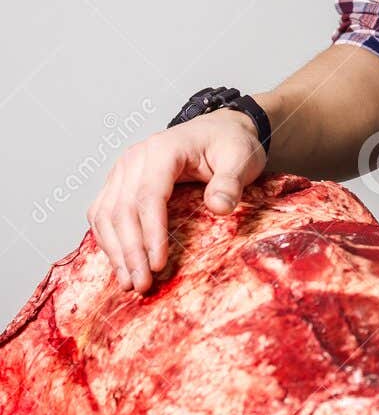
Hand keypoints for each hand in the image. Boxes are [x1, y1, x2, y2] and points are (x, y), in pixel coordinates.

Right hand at [86, 110, 268, 297]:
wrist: (220, 129)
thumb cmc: (229, 144)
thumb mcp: (240, 158)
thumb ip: (230, 182)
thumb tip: (219, 208)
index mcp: (163, 150)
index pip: (148, 196)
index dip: (151, 233)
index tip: (159, 264)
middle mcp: (134, 158)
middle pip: (122, 210)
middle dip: (130, 252)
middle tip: (142, 285)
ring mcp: (123, 170)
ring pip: (105, 214)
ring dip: (114, 252)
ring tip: (128, 283)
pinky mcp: (119, 183)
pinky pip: (102, 214)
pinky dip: (107, 241)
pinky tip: (119, 264)